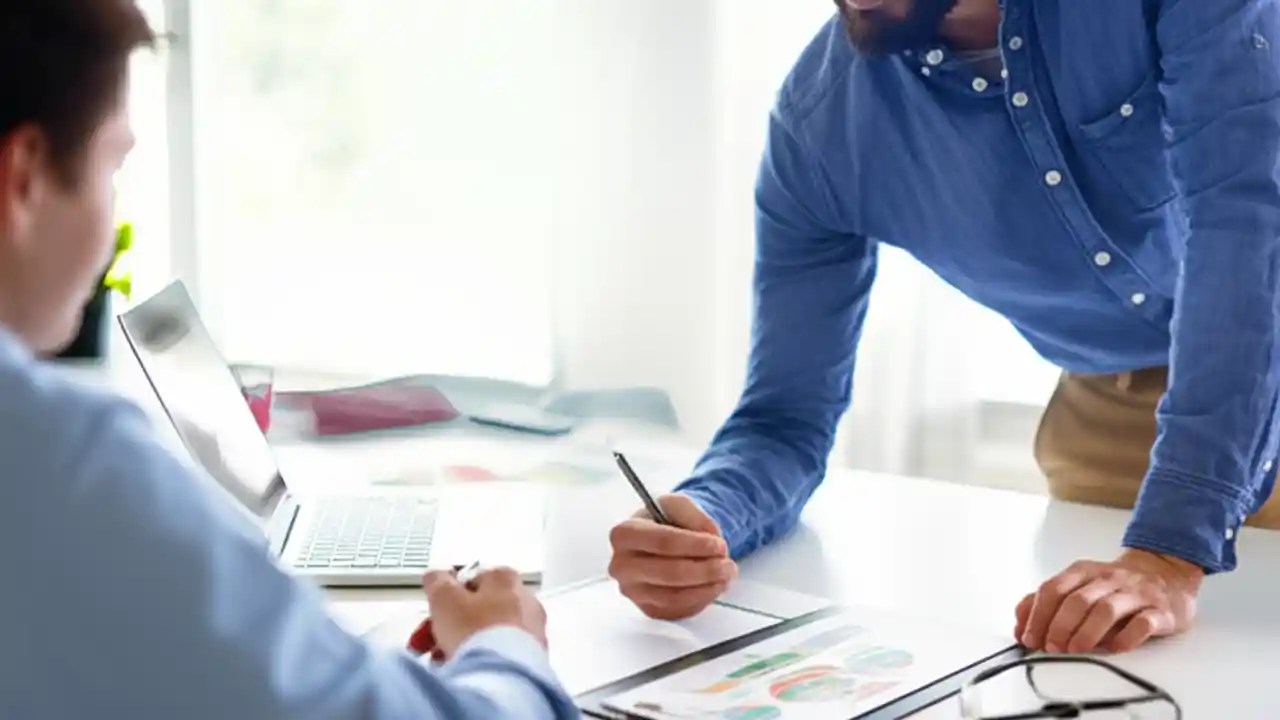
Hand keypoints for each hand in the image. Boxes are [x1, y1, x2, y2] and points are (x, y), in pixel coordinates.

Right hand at [423, 567, 547, 659]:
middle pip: (479, 609)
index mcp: (505, 578)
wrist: (502, 675)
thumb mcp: (444, 599)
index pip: (472, 580)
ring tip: (442, 661)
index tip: (435, 611)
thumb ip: (438, 582)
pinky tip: (465, 671)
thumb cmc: (476, 632)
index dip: (448, 596)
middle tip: (430, 641)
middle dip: (451, 625)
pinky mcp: (532, 657)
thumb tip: (436, 576)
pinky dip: (482, 659)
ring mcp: (531, 630)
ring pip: (488, 633)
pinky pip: (500, 654)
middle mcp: (525, 600)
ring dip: (463, 644)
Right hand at [608, 493, 737, 619]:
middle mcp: (622, 566)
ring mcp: (633, 591)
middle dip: (704, 570)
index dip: (694, 545)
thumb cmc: (666, 521)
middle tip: (728, 564)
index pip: (662, 542)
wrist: (659, 540)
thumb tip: (711, 537)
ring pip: (673, 596)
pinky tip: (714, 586)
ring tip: (726, 575)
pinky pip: (677, 611)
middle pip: (668, 573)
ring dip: (706, 588)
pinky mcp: (647, 608)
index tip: (719, 545)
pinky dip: (701, 600)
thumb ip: (695, 516)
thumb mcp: (678, 504)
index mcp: (624, 534)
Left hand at [1014, 549, 1202, 653]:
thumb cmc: (1114, 586)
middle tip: (1050, 648)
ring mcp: (1136, 594)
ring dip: (1086, 632)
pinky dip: (1127, 637)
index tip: (1029, 638)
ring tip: (1075, 650)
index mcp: (1083, 572)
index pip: (1053, 589)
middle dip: (1059, 626)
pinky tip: (1114, 649)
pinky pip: (1143, 623)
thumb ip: (1047, 600)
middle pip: (1077, 599)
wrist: (1166, 573)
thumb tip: (1019, 624)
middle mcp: (1108, 579)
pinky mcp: (1161, 611)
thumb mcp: (1079, 585)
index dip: (1038, 615)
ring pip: (1106, 609)